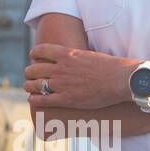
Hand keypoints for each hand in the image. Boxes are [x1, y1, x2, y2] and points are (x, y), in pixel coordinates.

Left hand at [24, 44, 139, 109]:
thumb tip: (76, 57)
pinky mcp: (67, 99)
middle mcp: (60, 68)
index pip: (41, 50)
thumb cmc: (110, 66)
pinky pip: (43, 99)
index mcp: (66, 54)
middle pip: (34, 68)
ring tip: (28, 87)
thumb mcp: (89, 54)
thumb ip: (77, 56)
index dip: (34, 53)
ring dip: (29, 85)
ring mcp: (62, 84)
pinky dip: (35, 99)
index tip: (33, 56)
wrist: (121, 79)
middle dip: (29, 72)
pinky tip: (33, 99)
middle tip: (29, 75)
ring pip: (35, 84)